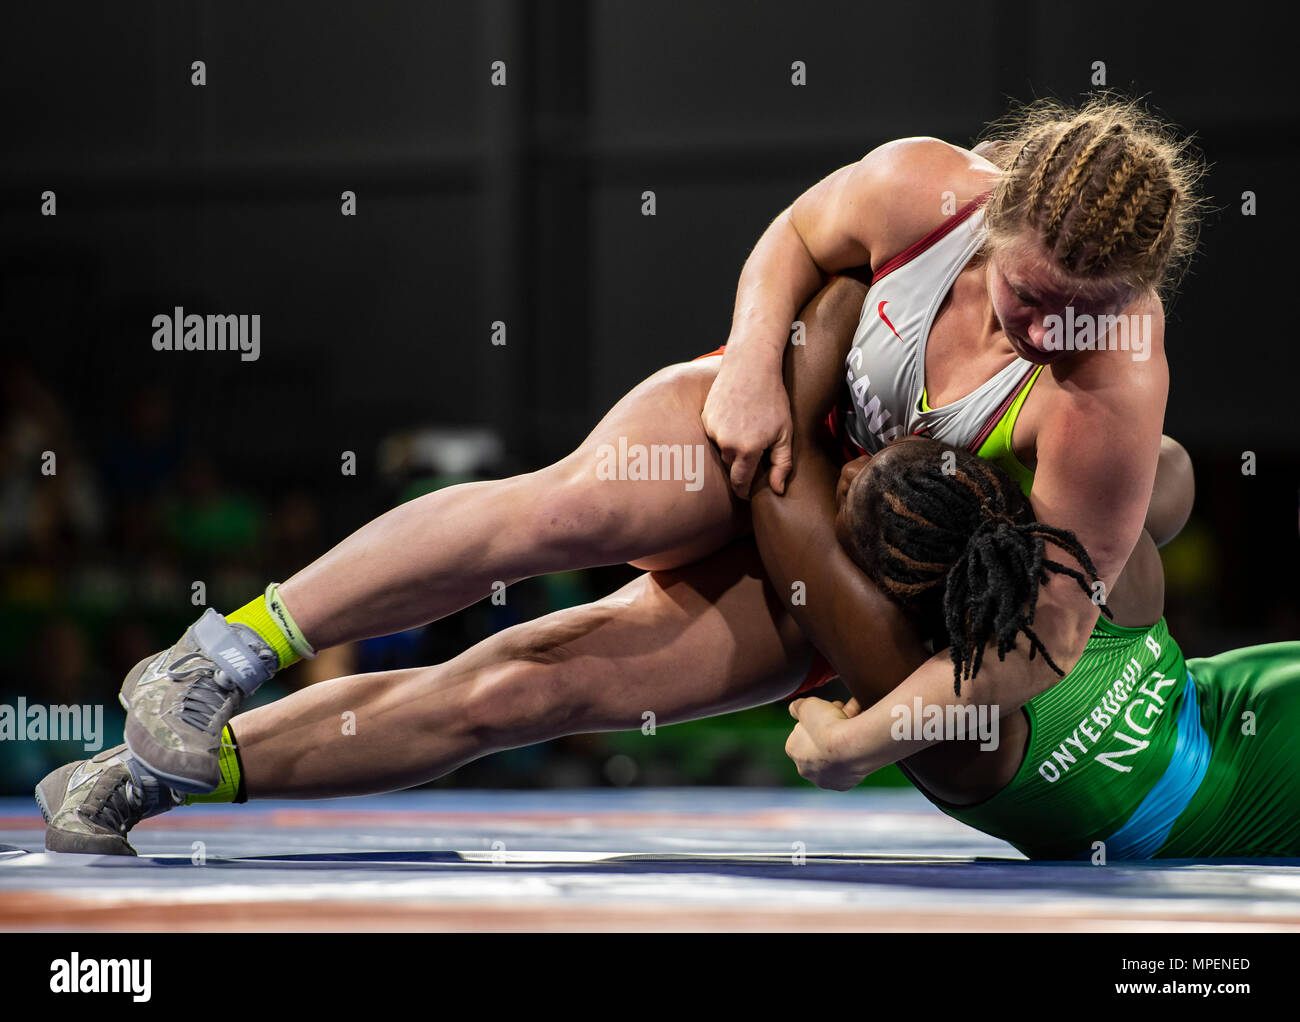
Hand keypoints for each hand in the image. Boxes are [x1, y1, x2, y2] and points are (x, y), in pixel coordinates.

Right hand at [701, 356, 793, 497]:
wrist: (751, 366)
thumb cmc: (773, 399)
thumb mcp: (785, 433)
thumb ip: (782, 465)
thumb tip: (777, 490)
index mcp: (747, 449)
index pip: (740, 483)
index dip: (745, 491)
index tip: (749, 493)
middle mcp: (726, 443)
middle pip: (732, 465)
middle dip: (742, 463)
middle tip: (755, 449)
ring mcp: (713, 430)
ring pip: (722, 449)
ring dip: (732, 446)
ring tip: (747, 427)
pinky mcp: (705, 418)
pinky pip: (714, 434)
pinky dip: (723, 431)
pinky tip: (736, 417)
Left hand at [785, 696, 865, 789]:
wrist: (853, 747)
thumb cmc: (828, 725)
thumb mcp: (807, 704)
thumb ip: (797, 707)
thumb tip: (795, 708)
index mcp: (794, 749)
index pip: (803, 730)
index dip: (817, 718)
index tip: (829, 710)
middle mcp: (806, 769)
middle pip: (818, 744)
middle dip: (829, 730)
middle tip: (844, 714)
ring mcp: (825, 780)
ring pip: (834, 756)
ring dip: (842, 741)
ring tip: (856, 723)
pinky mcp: (843, 785)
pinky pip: (848, 767)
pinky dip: (853, 755)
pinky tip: (860, 741)